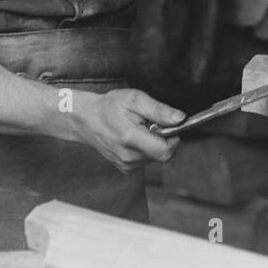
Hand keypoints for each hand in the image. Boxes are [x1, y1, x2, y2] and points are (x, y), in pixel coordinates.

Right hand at [68, 89, 182, 173]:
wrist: (87, 118)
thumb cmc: (110, 106)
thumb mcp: (135, 99)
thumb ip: (159, 110)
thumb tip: (180, 119)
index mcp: (131, 139)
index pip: (166, 151)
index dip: (174, 139)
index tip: (169, 127)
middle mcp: (128, 156)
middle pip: (163, 155)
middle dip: (162, 138)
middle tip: (148, 124)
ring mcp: (126, 165)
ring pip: (155, 157)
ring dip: (153, 143)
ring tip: (138, 129)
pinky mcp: (125, 168)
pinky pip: (146, 160)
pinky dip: (145, 149)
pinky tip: (133, 138)